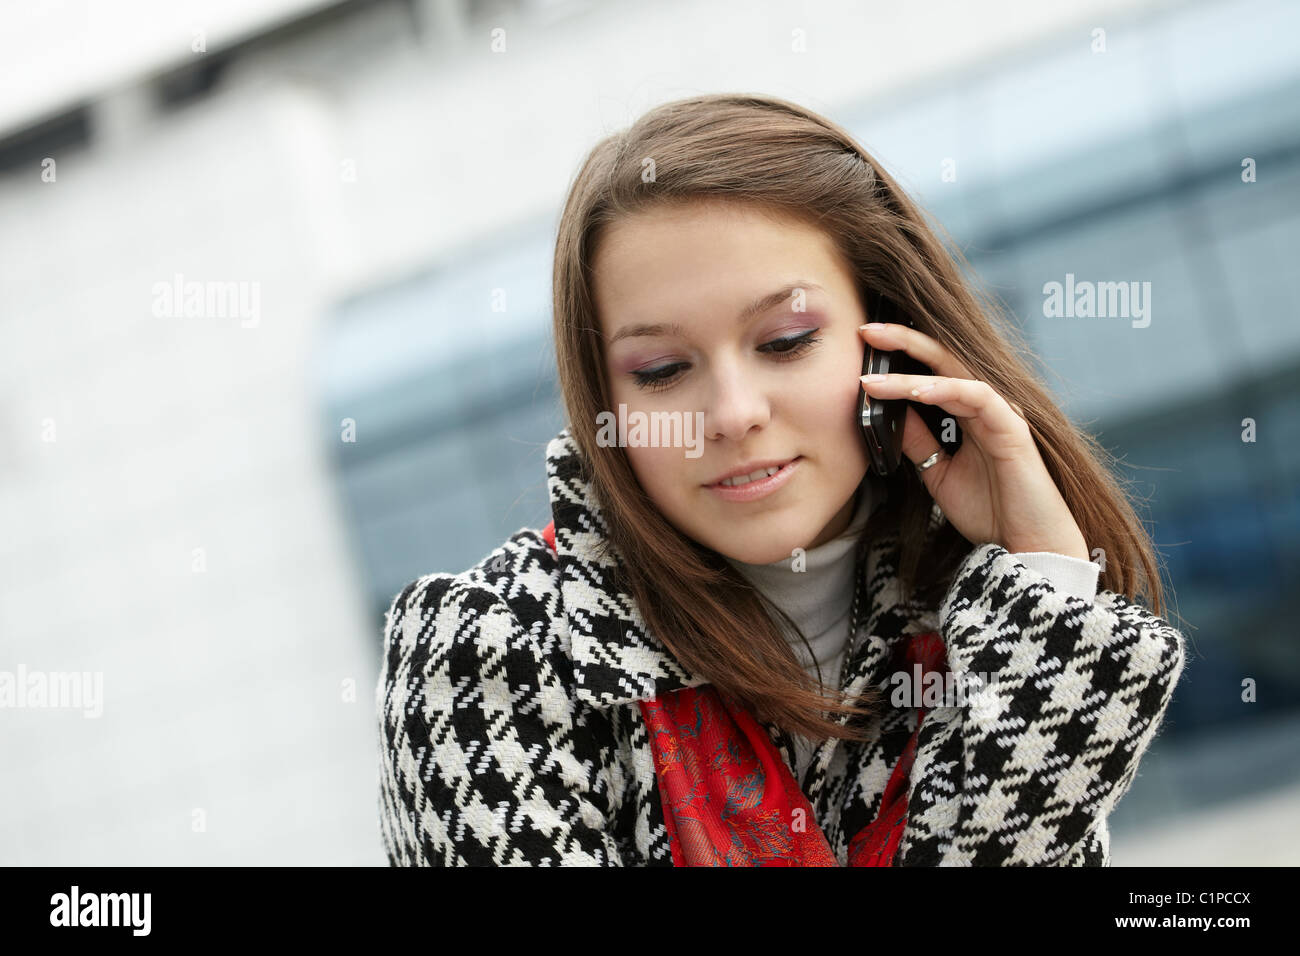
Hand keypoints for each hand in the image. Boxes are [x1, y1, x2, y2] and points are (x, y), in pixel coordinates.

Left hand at [858, 322, 1089, 561]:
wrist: (1026, 547)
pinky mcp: (1013, 427)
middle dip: (904, 340)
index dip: (900, 355)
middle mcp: (986, 405)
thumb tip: (887, 413)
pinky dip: (946, 390)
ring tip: (874, 379)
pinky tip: (916, 393)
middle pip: (944, 358)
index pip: (932, 371)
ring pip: (954, 375)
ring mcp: (1001, 413)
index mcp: (969, 413)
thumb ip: (917, 441)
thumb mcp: (937, 472)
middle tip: (866, 331)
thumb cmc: (990, 511)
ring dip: (911, 372)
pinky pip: (978, 396)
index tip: (863, 346)